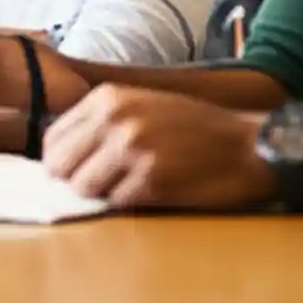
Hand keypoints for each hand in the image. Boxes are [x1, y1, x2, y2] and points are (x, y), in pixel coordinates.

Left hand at [43, 86, 274, 208]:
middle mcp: (115, 119)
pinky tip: (155, 192)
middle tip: (102, 186)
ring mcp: (133, 148)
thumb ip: (100, 124)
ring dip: (104, 194)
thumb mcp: (142, 107)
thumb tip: (58, 160)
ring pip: (85, 188)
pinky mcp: (151, 179)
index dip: (59, 163)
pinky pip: (117, 203)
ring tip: (133, 186)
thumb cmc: (195, 130)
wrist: (249, 146)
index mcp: (108, 98)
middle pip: (61, 167)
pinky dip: (131, 204)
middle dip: (76, 182)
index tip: (73, 174)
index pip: (53, 140)